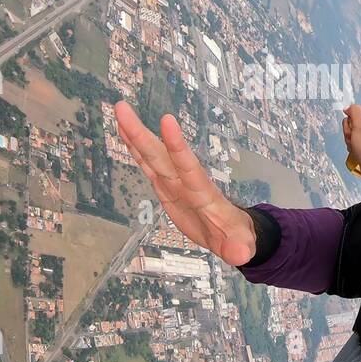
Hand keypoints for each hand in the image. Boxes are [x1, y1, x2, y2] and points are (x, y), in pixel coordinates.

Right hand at [114, 101, 257, 265]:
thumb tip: (241, 254)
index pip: (189, 168)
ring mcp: (174, 182)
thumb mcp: (241, 247)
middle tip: (122, 107)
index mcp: (203, 194)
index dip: (177, 147)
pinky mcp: (165, 187)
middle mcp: (186, 182)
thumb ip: (239, 249)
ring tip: (119, 110)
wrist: (231, 232)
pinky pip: (147, 165)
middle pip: (161, 156)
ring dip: (135, 134)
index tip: (167, 121)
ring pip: (152, 156)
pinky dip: (135, 149)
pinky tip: (123, 132)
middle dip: (142, 134)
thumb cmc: (237, 238)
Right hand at [343, 104, 360, 173]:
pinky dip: (351, 145)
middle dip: (349, 130)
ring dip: (349, 138)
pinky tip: (355, 149)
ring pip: (350, 132)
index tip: (354, 124)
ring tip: (355, 144)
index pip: (357, 111)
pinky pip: (351, 141)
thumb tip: (347, 108)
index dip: (352, 118)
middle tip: (354, 135)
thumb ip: (354, 110)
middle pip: (352, 122)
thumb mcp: (360, 122)